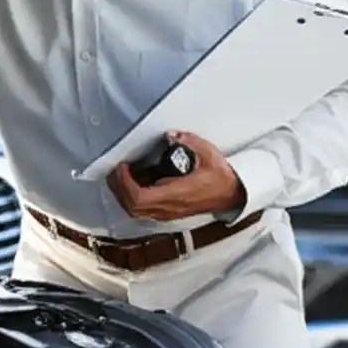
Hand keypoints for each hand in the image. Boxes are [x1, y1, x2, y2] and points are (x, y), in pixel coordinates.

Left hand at [107, 131, 246, 221]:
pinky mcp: (167, 211)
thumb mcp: (208, 154)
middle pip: (131, 207)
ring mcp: (167, 212)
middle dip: (118, 188)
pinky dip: (131, 196)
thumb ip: (189, 141)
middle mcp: (168, 208)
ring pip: (134, 210)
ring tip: (121, 174)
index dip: (124, 184)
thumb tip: (171, 135)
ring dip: (122, 193)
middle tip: (115, 169)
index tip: (121, 167)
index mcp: (176, 195)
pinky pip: (142, 209)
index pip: (139, 198)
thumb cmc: (220, 176)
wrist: (232, 194)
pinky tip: (134, 180)